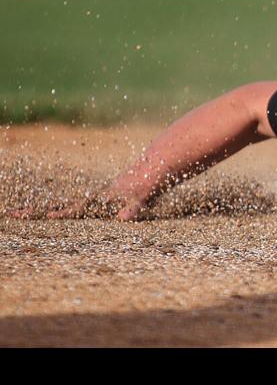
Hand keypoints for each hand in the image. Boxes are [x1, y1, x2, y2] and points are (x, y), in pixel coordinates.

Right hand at [8, 183, 152, 220]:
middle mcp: (93, 195)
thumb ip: (133, 209)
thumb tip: (121, 219)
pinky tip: (48, 211)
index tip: (44, 216)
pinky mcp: (100, 195)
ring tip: (21, 212)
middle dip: (36, 209)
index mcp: (101, 197)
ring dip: (43, 208)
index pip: (74, 207)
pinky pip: (75, 203)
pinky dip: (59, 208)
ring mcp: (94, 194)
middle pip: (59, 203)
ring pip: (63, 203)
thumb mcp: (144, 198)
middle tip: (13, 213)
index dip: (60, 213)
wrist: (155, 165)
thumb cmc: (151, 183)